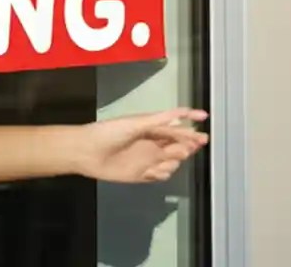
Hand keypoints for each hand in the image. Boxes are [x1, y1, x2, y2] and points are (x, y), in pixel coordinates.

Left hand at [75, 108, 208, 183]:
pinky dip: (163, 173)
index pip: (177, 131)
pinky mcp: (141, 175)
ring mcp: (148, 161)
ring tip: (173, 156)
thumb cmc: (110, 132)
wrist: (87, 151)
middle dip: (188, 145)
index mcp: (152, 129)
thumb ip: (162, 120)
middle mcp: (153, 145)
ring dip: (176, 160)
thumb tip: (185, 113)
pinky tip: (161, 169)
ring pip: (172, 162)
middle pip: (178, 147)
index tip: (204, 129)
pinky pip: (159, 176)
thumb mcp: (137, 123)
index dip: (191, 130)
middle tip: (194, 144)